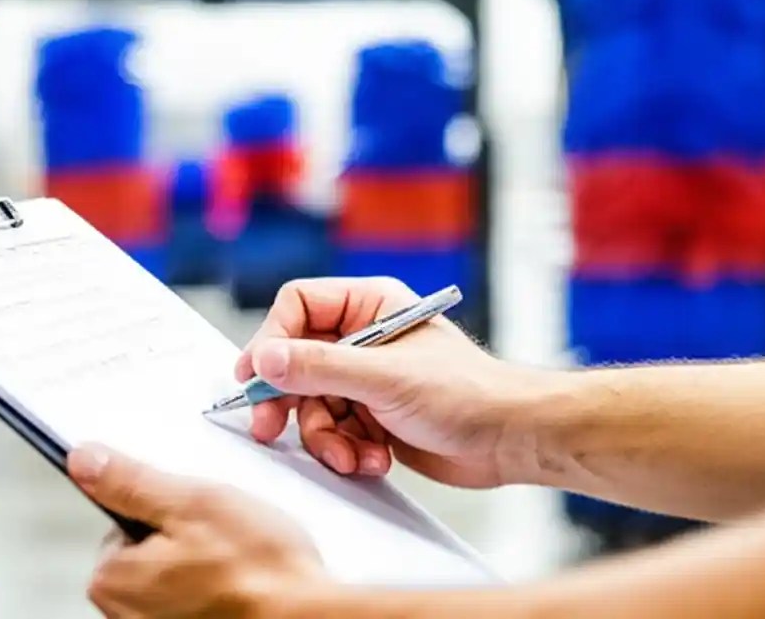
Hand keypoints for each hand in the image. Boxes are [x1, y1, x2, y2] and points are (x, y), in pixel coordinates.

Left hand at [69, 443, 325, 618]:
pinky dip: (218, 592)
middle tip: (221, 535)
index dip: (162, 510)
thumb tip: (85, 460)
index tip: (191, 513)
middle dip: (182, 540)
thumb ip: (130, 482)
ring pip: (173, 580)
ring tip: (238, 559)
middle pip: (145, 555)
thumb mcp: (191, 502)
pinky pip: (197, 603)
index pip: (119, 525)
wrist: (307, 618)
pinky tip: (244, 583)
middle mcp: (127, 617)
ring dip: (202, 567)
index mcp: (113, 581)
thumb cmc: (258, 570)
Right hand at [238, 277, 551, 488]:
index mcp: (369, 305)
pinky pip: (333, 431)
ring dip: (326, 437)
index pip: (297, 307)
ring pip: (311, 405)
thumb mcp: (384, 378)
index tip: (254, 376)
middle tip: (269, 427)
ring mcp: (365, 378)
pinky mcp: (371, 415)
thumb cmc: (468, 394)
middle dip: (288, 401)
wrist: (511, 440)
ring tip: (353, 455)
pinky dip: (347, 451)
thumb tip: (265, 359)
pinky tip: (374, 460)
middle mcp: (362, 338)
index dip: (270, 339)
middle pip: (295, 361)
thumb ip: (320, 367)